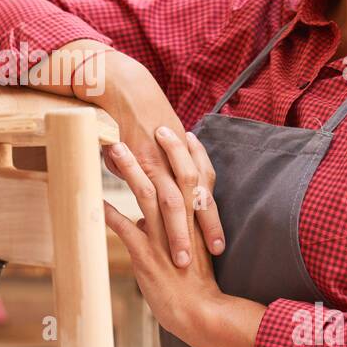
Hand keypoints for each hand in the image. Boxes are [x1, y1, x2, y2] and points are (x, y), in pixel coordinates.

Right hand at [87, 53, 224, 266]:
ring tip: (181, 259)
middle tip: (215, 253)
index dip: (212, 214)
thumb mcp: (152, 137)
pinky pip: (149, 192)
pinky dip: (149, 214)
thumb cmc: (137, 113)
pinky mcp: (140, 160)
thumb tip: (141, 176)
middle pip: (198, 199)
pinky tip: (145, 236)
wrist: (127, 87)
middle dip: (207, 227)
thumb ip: (151, 160)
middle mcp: (176, 159)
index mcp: (183, 155)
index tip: (219, 240)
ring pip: (175, 203)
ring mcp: (159, 161)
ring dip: (179, 232)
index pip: (205, 189)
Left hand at [102, 136, 222, 336]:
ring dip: (131, 172)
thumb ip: (167, 232)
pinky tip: (94, 200)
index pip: (199, 180)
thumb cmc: (193, 286)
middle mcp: (183, 226)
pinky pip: (125, 230)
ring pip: (149, 197)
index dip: (193, 155)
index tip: (184, 132)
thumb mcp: (187, 252)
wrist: (200, 314)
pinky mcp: (147, 257)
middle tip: (155, 127)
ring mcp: (165, 240)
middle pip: (177, 179)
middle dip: (167, 152)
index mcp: (196, 222)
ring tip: (114, 150)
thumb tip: (138, 221)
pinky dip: (110, 214)